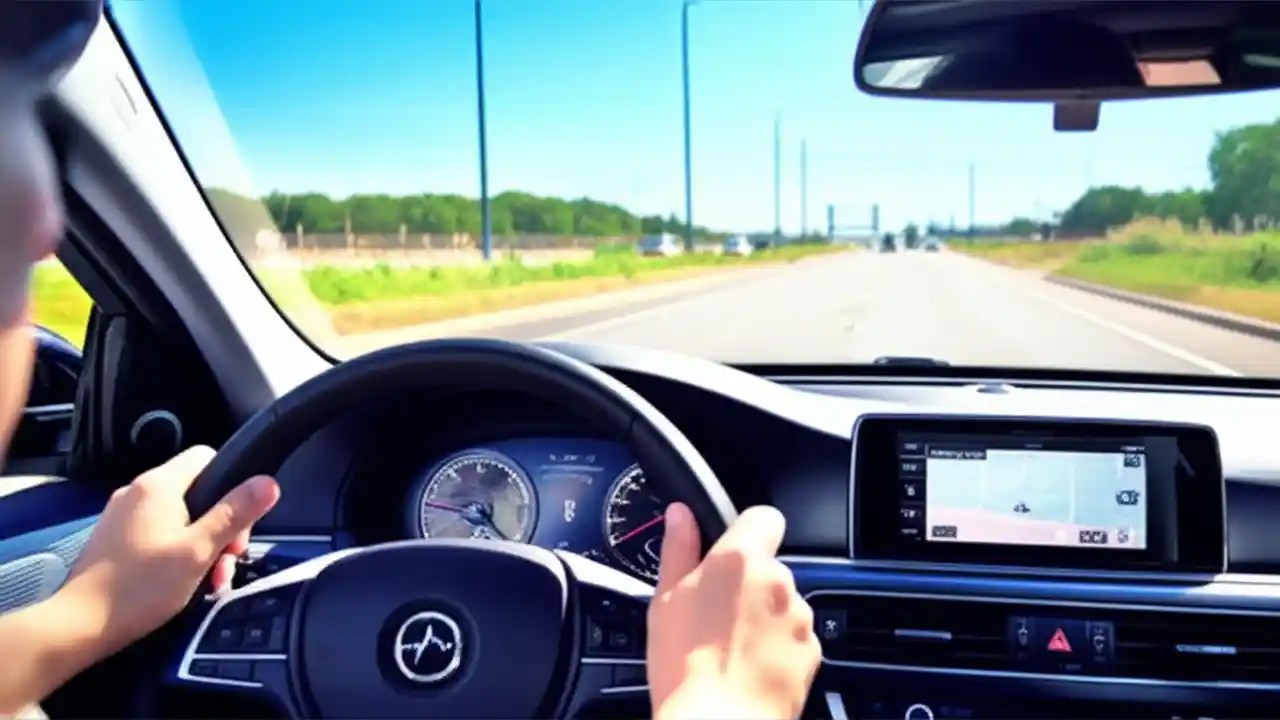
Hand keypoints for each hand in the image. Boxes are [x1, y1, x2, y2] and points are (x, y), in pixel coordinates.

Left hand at [58, 445, 279, 661]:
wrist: (80, 625)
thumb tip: (268, 483)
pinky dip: (177, 552)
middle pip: (197, 492)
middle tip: (228, 559)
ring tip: (209, 578)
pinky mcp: (115, 539)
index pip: (208, 457)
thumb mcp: (200, 549)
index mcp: (159, 485)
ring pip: (180, 517)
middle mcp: (137, 492)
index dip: (233, 484)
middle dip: (221, 525)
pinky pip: (158, 533)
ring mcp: (122, 516)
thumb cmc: (140, 587)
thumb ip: (235, 513)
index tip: (240, 523)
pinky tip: (184, 581)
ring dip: (202, 544)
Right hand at [646, 503, 819, 719]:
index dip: (747, 530)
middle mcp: (777, 581)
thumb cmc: (685, 667)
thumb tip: (681, 515)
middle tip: (716, 612)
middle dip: (748, 583)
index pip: (763, 516)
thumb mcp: (665, 600)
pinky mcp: (812, 650)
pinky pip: (795, 636)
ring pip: (783, 602)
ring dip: (764, 615)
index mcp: (740, 559)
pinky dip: (778, 645)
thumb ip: (678, 549)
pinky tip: (749, 665)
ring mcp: (799, 617)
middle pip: (769, 566)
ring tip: (731, 645)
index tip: (730, 551)